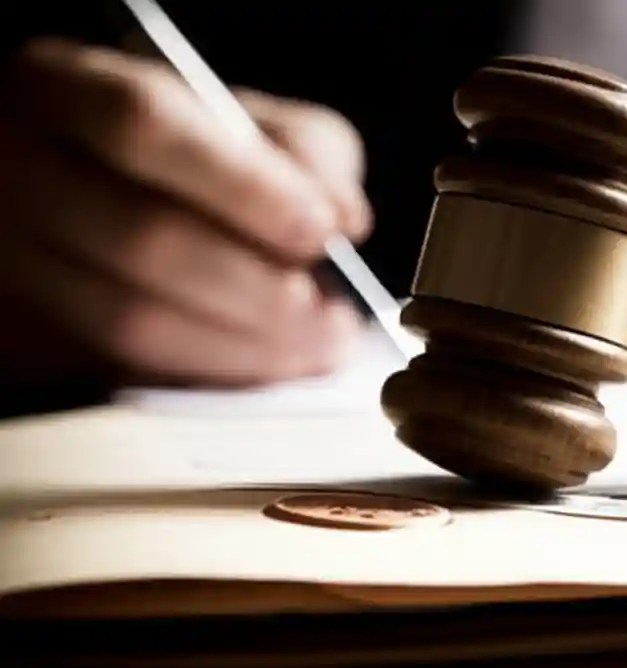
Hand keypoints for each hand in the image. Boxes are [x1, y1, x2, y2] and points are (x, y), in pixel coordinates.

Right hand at [0, 38, 371, 387]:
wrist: (99, 183)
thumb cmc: (189, 145)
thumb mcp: (249, 117)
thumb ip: (305, 151)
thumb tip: (343, 218)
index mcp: (65, 88)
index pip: (142, 123)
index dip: (241, 184)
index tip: (320, 231)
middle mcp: (18, 169)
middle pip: (137, 237)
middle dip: (257, 288)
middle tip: (335, 315)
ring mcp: (13, 256)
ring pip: (126, 318)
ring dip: (243, 345)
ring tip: (321, 346)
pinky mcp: (34, 327)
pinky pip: (128, 367)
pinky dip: (214, 370)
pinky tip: (274, 363)